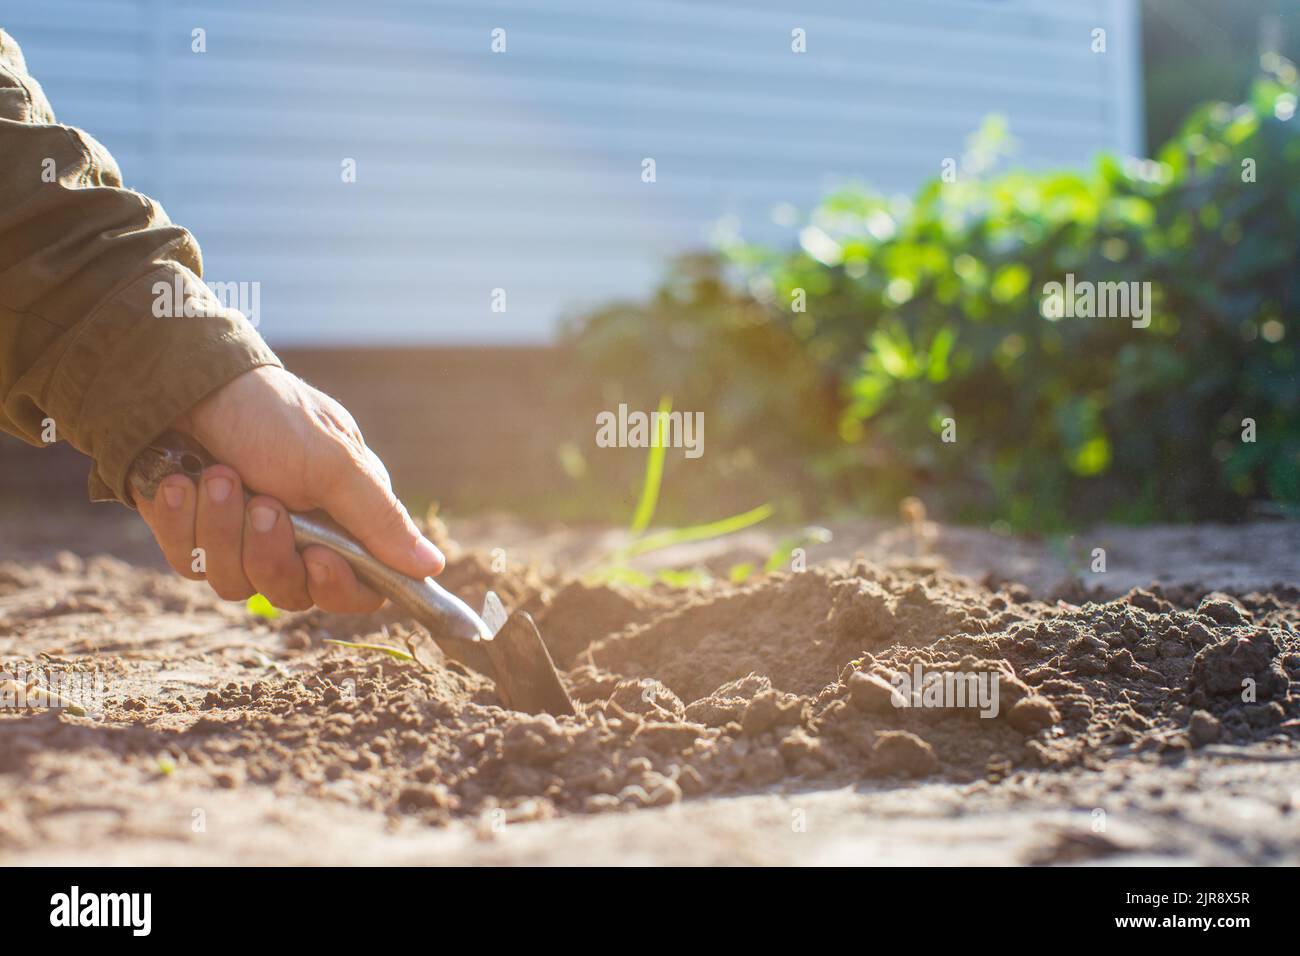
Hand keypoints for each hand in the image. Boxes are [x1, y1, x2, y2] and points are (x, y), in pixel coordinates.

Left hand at [132, 366, 443, 612]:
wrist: (187, 383)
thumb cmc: (273, 415)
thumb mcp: (335, 464)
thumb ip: (381, 518)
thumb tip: (434, 566)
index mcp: (346, 520)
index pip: (358, 590)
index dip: (338, 587)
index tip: (319, 558)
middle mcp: (299, 537)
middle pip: (291, 593)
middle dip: (270, 550)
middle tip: (262, 502)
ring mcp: (243, 542)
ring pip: (236, 582)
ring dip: (222, 527)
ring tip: (218, 474)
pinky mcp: (195, 538)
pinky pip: (189, 562)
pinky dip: (181, 519)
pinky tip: (182, 480)